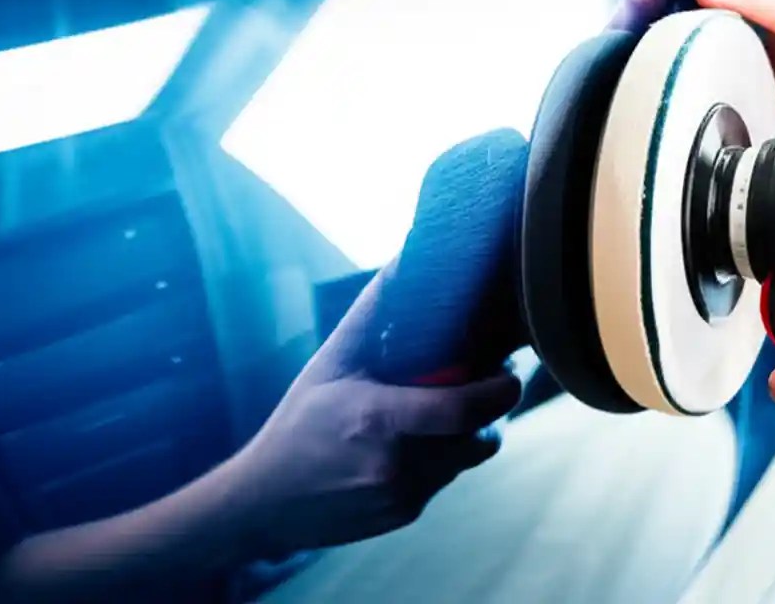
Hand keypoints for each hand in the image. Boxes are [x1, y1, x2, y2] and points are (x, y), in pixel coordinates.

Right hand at [222, 131, 529, 559]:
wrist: (264, 501)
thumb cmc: (299, 422)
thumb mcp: (331, 363)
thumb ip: (373, 313)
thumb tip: (404, 260)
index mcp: (378, 420)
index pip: (464, 409)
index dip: (500, 391)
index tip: (510, 372)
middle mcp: (396, 464)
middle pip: (478, 436)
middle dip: (490, 410)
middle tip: (486, 383)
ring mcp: (402, 495)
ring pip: (465, 460)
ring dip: (466, 435)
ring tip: (444, 408)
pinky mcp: (404, 515)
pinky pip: (444, 480)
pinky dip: (440, 460)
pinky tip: (413, 442)